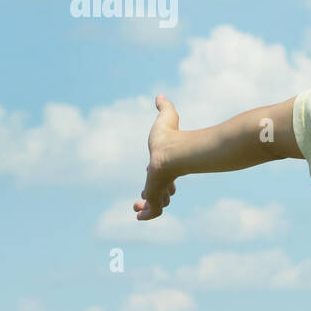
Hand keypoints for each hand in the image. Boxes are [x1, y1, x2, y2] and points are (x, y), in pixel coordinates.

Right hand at [134, 94, 179, 220]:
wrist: (174, 152)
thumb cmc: (169, 137)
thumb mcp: (166, 118)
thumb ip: (165, 107)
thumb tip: (161, 95)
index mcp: (167, 163)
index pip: (165, 174)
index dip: (160, 176)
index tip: (152, 174)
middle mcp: (165, 178)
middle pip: (162, 190)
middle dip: (154, 193)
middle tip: (143, 197)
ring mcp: (161, 188)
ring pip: (157, 203)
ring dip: (147, 206)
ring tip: (137, 206)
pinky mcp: (157, 197)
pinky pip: (153, 211)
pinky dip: (147, 215)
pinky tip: (139, 215)